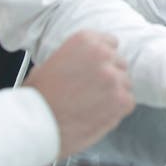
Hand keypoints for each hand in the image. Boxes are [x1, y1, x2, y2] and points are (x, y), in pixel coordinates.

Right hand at [24, 31, 134, 157]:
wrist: (36, 125)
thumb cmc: (37, 99)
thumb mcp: (52, 62)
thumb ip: (76, 57)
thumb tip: (87, 62)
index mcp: (85, 40)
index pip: (111, 43)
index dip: (102, 60)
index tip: (95, 70)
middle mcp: (103, 55)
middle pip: (119, 64)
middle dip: (108, 77)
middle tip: (91, 92)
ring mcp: (114, 77)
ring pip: (125, 83)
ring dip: (114, 93)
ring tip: (92, 106)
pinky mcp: (121, 100)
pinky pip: (128, 102)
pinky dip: (117, 110)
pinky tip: (99, 114)